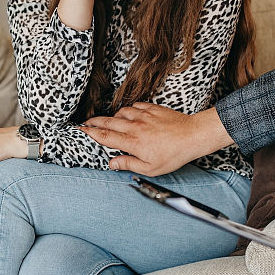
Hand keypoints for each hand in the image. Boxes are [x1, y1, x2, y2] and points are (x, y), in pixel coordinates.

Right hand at [80, 103, 232, 175]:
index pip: (105, 136)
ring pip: (121, 112)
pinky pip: (135, 106)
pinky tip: (129, 114)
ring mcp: (143, 116)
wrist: (193, 136)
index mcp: (132, 143)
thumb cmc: (174, 155)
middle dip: (94, 122)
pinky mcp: (152, 109)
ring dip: (113, 116)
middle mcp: (135, 127)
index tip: (82, 131)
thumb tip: (112, 163)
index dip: (91, 133)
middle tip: (86, 123)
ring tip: (109, 120)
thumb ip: (129, 164)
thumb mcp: (151, 168)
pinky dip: (129, 110)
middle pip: (108, 122)